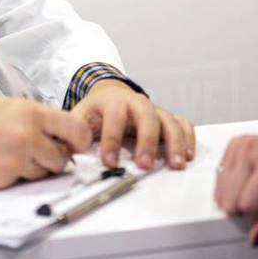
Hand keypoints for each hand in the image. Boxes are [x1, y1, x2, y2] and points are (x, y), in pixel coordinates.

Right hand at [0, 97, 91, 188]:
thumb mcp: (11, 107)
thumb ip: (41, 120)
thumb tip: (67, 137)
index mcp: (31, 113)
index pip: (76, 130)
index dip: (80, 140)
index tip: (77, 144)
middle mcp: (26, 136)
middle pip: (62, 158)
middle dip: (55, 157)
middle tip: (40, 150)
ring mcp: (14, 160)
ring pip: (44, 173)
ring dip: (35, 167)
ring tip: (13, 154)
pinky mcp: (2, 180)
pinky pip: (22, 182)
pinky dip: (16, 176)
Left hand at [69, 78, 195, 169]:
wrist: (109, 93)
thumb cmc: (96, 110)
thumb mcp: (80, 116)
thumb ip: (74, 133)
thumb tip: (69, 151)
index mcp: (112, 101)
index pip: (114, 116)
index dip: (112, 139)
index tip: (109, 162)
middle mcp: (137, 102)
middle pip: (147, 115)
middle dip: (147, 141)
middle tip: (144, 165)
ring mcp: (154, 109)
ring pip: (169, 120)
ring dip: (174, 142)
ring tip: (176, 165)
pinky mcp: (167, 117)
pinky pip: (183, 123)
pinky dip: (188, 138)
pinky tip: (187, 155)